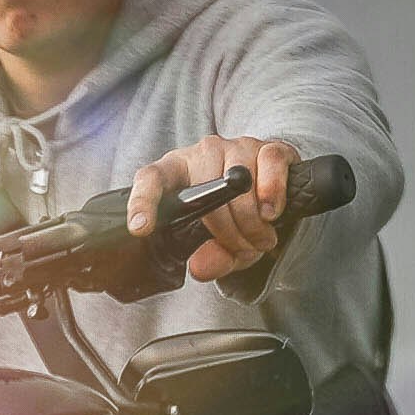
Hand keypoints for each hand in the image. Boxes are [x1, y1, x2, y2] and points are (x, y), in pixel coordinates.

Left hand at [123, 136, 298, 288]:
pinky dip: (272, 192)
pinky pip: (270, 163)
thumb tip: (201, 268)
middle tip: (242, 250)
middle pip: (206, 192)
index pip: (150, 179)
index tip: (140, 228)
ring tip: (259, 237)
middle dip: (228, 232)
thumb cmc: (237, 219)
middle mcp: (203, 154)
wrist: (274, 196)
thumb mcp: (220, 246)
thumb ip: (211, 260)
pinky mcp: (269, 146)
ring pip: (240, 183)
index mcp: (177, 173)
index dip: (143, 202)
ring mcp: (236, 146)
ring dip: (252, 221)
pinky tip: (271, 212)